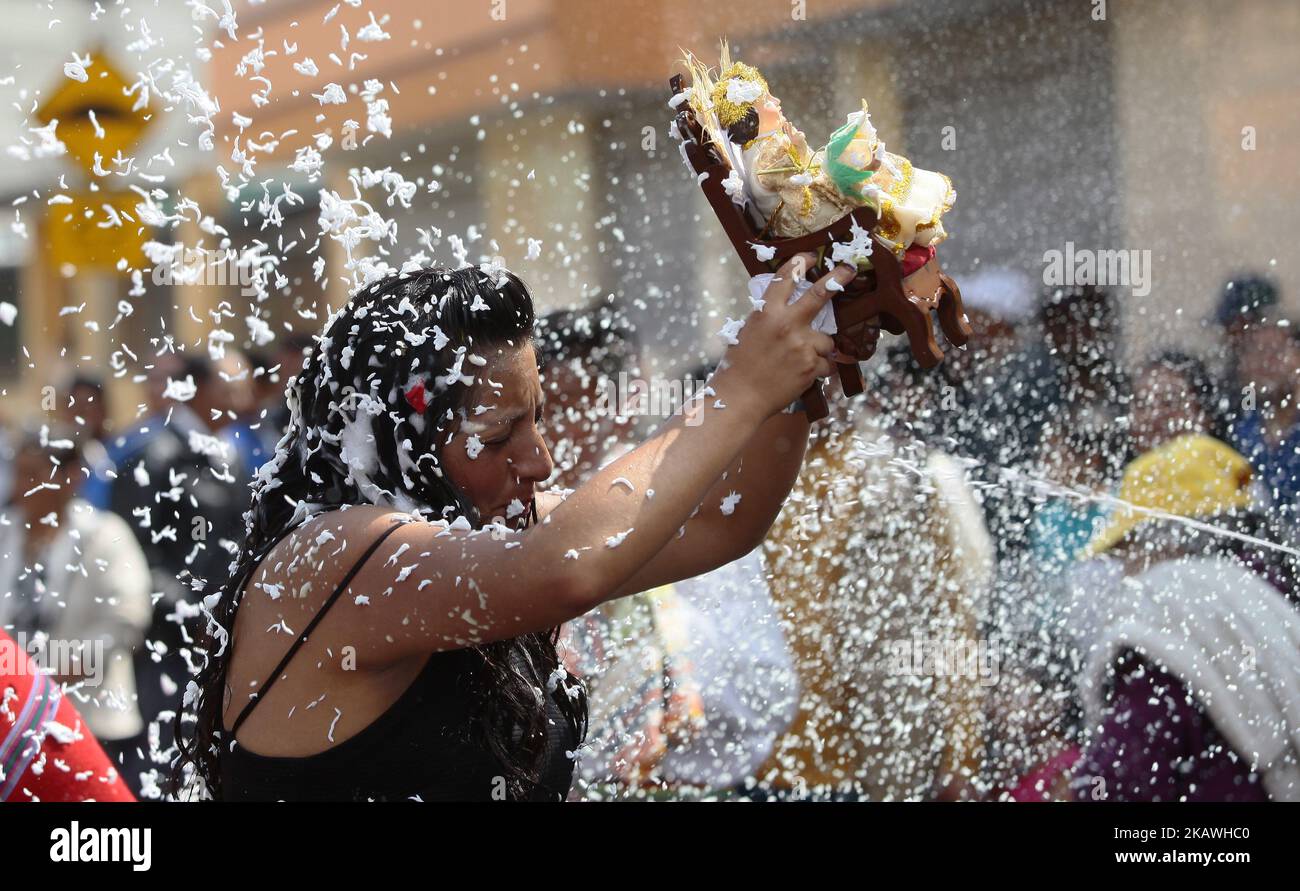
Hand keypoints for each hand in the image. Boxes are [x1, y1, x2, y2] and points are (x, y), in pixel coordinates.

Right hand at [720, 253, 856, 414]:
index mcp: (766, 312)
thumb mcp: (748, 331)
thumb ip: (769, 317)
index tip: (810, 257)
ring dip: (819, 349)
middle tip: (849, 269)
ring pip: (827, 340)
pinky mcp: (811, 367)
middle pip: (819, 294)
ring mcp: (801, 345)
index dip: (800, 263)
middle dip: (837, 278)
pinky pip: (827, 363)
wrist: (739, 397)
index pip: (786, 278)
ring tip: (799, 361)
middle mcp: (786, 325)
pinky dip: (819, 369)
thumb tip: (787, 306)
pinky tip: (802, 375)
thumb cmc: (739, 366)